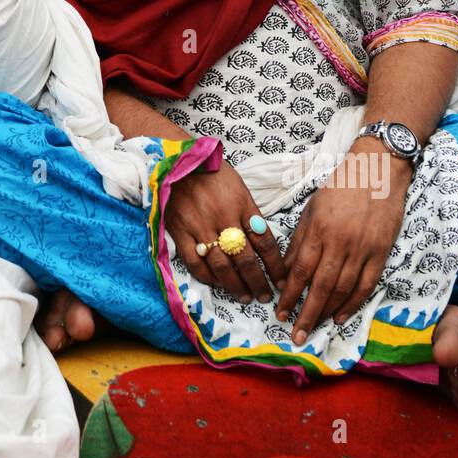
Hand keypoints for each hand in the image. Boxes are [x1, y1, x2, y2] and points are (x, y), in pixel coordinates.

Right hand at [165, 159, 287, 302]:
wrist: (176, 161)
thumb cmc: (212, 173)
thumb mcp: (239, 187)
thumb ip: (250, 213)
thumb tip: (262, 241)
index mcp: (241, 204)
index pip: (264, 241)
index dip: (275, 265)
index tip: (281, 280)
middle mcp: (223, 217)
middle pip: (245, 258)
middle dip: (258, 281)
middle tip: (264, 296)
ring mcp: (200, 226)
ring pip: (222, 265)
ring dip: (235, 285)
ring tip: (244, 296)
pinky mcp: (179, 231)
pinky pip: (195, 262)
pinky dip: (207, 277)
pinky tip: (217, 282)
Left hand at [276, 142, 409, 343]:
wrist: (378, 170)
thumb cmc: (339, 187)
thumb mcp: (311, 210)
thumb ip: (299, 241)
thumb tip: (286, 271)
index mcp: (318, 229)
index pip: (300, 271)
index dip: (288, 295)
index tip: (279, 313)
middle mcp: (339, 243)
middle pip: (320, 287)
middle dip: (305, 314)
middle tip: (295, 336)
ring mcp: (362, 249)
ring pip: (342, 290)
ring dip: (326, 313)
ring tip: (313, 329)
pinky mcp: (381, 253)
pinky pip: (366, 285)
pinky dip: (353, 304)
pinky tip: (340, 317)